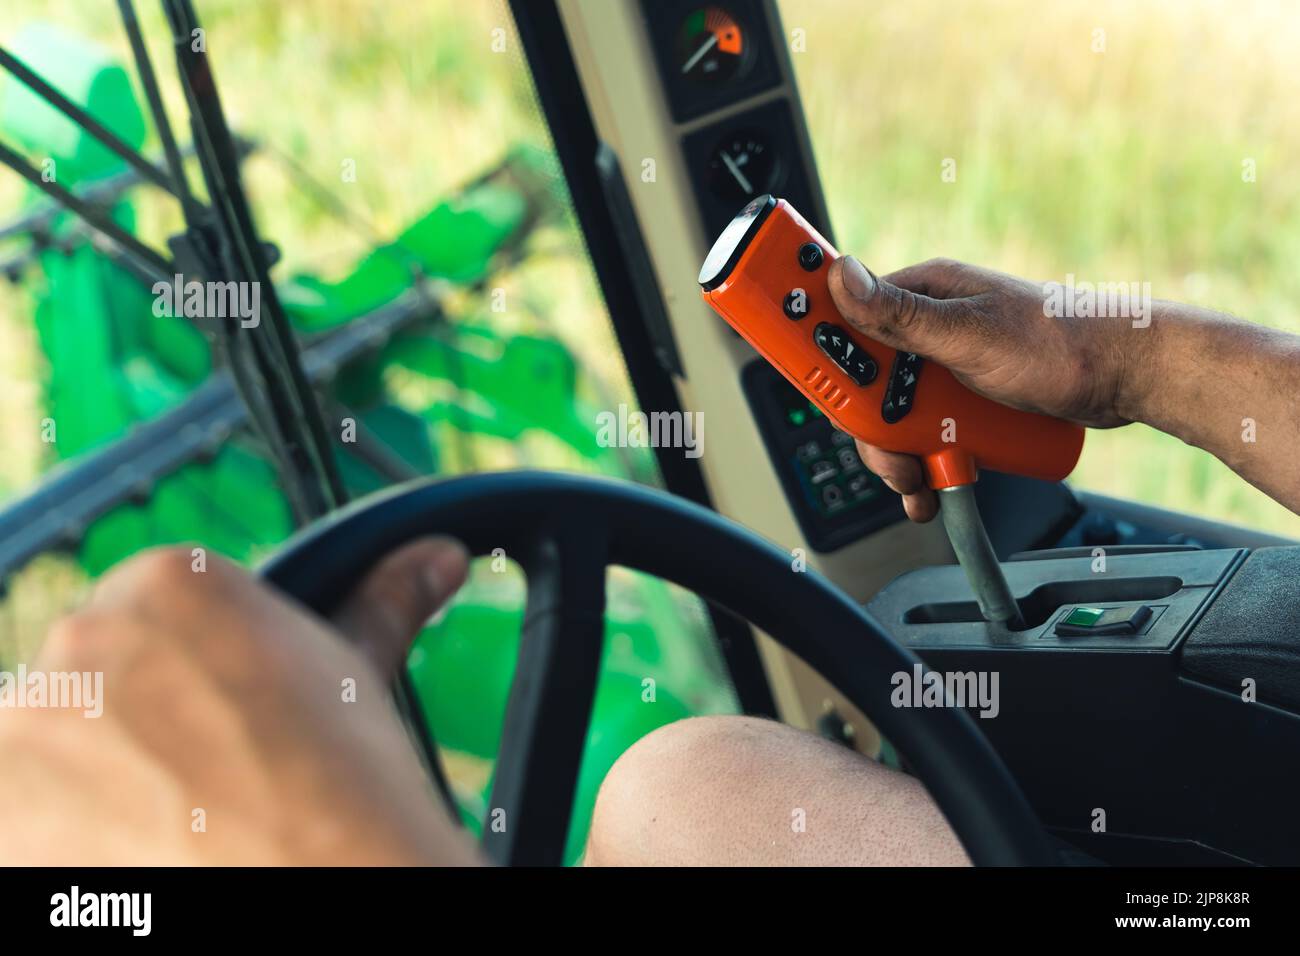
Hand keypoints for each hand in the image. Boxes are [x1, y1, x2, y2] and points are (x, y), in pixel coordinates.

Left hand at [0, 539, 473, 864]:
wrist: (317, 880)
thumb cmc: (342, 781)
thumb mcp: (355, 674)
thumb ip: (380, 600)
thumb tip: (437, 557)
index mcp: (168, 580)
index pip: (147, 616)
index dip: (183, 676)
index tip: (214, 723)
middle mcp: (81, 638)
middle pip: (90, 677)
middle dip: (130, 724)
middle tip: (199, 777)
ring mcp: (26, 730)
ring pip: (47, 748)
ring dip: (89, 782)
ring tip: (169, 822)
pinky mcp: (1, 813)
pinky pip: (21, 814)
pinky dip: (60, 837)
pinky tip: (131, 853)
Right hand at [827, 255, 1141, 520]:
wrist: (1128, 376)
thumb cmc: (1064, 340)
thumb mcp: (969, 333)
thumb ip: (901, 315)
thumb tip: (842, 279)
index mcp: (921, 293)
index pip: (844, 317)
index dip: (819, 351)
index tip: (813, 385)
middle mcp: (927, 326)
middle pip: (864, 380)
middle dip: (871, 429)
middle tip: (892, 459)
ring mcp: (946, 363)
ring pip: (895, 413)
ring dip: (899, 454)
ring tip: (919, 484)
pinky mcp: (966, 394)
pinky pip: (928, 427)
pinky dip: (926, 458)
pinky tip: (937, 480)